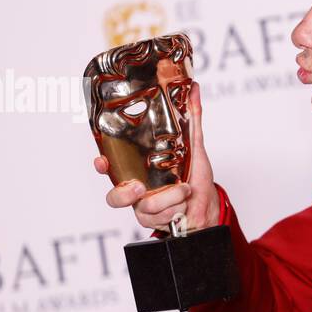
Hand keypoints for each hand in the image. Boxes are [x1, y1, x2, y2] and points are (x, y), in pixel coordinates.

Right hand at [94, 82, 217, 233]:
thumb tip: (193, 88)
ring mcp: (144, 208)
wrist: (209, 207)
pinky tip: (184, 204)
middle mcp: (137, 190)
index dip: (102, 165)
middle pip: (114, 197)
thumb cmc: (197, 178)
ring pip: (144, 207)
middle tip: (139, 187)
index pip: (111, 167)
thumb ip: (192, 118)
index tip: (101, 160)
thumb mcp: (195, 145)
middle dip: (124, 194)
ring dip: (168, 198)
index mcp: (139, 170)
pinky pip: (158, 216)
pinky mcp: (154, 222)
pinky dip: (175, 207)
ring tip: (184, 190)